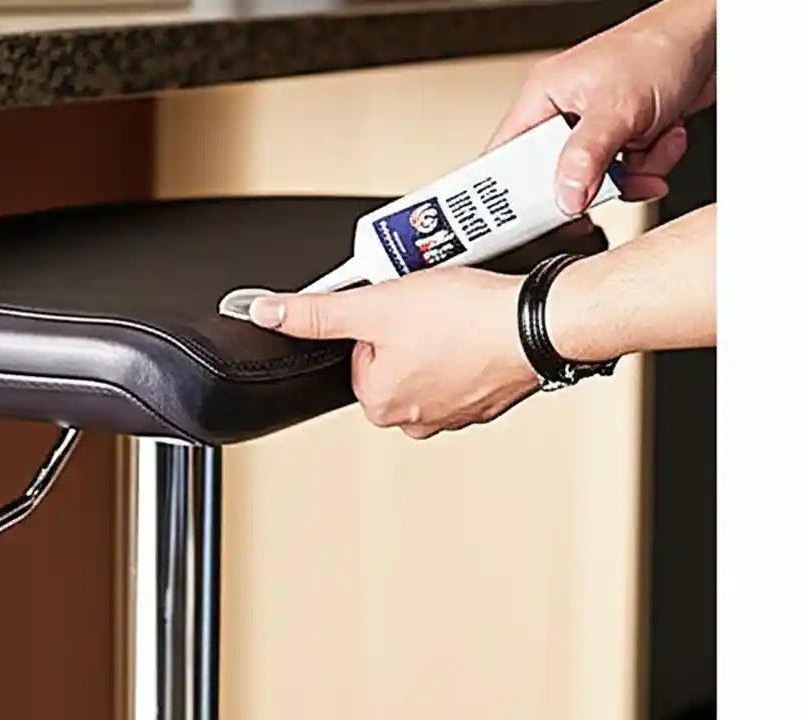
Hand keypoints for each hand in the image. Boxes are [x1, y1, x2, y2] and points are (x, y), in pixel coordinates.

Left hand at [248, 267, 540, 439]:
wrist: (536, 324)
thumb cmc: (465, 319)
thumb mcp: (375, 305)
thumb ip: (315, 313)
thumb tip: (265, 314)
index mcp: (381, 404)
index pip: (358, 352)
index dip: (376, 320)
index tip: (401, 308)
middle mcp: (416, 421)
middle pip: (391, 359)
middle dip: (407, 330)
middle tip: (430, 308)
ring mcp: (456, 413)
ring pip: (430, 362)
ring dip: (439, 338)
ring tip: (457, 316)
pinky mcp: (489, 400)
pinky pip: (466, 367)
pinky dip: (470, 347)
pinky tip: (479, 327)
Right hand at [487, 0, 715, 213]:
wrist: (712, 41)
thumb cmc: (657, 49)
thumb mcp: (615, 109)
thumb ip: (586, 158)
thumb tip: (565, 198)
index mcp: (542, 98)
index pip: (508, 155)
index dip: (514, 188)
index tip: (528, 214)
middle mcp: (565, 113)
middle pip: (558, 175)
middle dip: (592, 181)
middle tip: (605, 179)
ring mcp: (597, 128)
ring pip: (598, 181)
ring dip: (632, 173)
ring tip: (647, 145)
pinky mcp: (626, 138)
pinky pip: (628, 174)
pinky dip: (652, 165)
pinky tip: (664, 138)